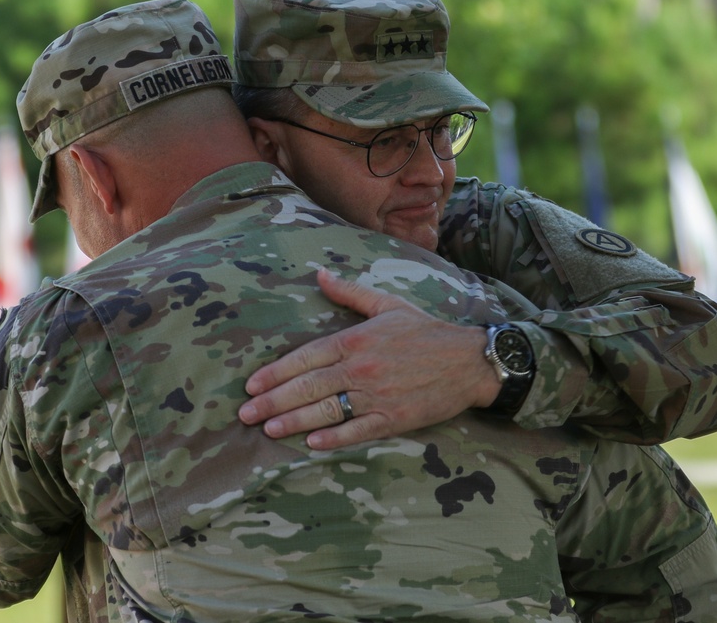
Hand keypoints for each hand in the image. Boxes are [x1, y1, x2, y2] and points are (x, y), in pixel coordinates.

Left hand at [240, 268, 500, 448]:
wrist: (470, 360)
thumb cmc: (426, 331)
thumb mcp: (387, 304)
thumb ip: (349, 292)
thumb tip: (319, 274)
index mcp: (356, 339)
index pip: (306, 357)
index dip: (276, 372)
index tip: (251, 385)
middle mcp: (362, 367)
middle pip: (309, 386)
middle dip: (273, 401)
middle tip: (246, 414)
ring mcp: (378, 394)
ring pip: (328, 410)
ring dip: (294, 421)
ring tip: (268, 429)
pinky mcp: (395, 418)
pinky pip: (359, 430)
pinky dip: (335, 437)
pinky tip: (312, 443)